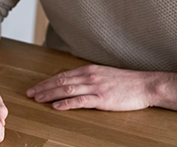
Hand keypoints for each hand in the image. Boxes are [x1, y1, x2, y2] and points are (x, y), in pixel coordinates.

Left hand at [26, 64, 153, 110]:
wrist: (145, 85)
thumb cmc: (127, 82)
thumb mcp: (105, 75)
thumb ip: (90, 77)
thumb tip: (75, 82)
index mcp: (89, 70)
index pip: (63, 75)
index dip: (47, 82)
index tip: (36, 87)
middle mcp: (90, 76)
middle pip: (61, 81)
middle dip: (44, 88)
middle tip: (30, 94)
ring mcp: (96, 87)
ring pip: (67, 90)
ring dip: (50, 95)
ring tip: (38, 99)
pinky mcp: (102, 98)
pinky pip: (80, 101)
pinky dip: (67, 103)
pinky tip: (56, 107)